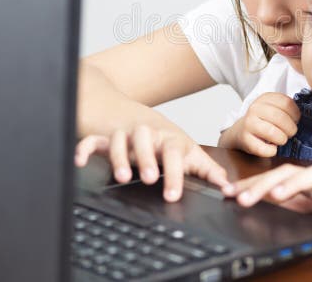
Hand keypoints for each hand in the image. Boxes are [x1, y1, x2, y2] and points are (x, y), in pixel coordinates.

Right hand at [74, 123, 228, 201]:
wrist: (140, 116)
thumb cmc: (169, 141)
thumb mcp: (190, 153)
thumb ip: (209, 170)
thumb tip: (230, 189)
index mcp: (169, 139)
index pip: (175, 153)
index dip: (174, 173)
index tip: (172, 195)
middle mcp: (148, 134)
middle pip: (148, 141)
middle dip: (147, 159)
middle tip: (150, 178)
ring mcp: (126, 134)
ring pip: (120, 139)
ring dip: (120, 156)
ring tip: (122, 176)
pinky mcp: (106, 137)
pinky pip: (93, 140)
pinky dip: (85, 148)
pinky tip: (81, 161)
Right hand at [220, 92, 299, 156]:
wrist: (241, 131)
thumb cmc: (264, 121)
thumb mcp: (274, 109)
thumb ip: (287, 109)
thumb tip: (306, 117)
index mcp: (265, 98)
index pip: (287, 103)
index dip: (296, 114)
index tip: (295, 120)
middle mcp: (255, 108)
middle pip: (280, 118)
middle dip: (291, 129)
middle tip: (290, 133)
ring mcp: (248, 123)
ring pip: (272, 133)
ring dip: (282, 139)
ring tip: (281, 140)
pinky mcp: (245, 139)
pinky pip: (264, 149)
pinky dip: (272, 151)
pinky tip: (272, 148)